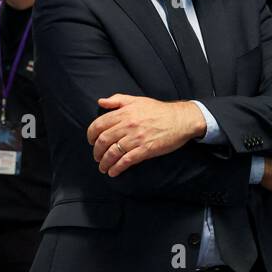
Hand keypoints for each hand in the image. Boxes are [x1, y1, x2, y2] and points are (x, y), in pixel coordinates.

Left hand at [88, 94, 206, 176]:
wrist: (181, 119)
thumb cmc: (159, 110)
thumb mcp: (137, 100)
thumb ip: (117, 100)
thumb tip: (101, 102)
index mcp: (124, 113)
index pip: (99, 125)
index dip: (91, 135)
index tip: (91, 141)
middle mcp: (128, 125)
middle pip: (103, 141)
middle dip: (96, 151)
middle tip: (96, 157)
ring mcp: (136, 138)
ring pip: (113, 153)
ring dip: (104, 162)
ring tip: (103, 167)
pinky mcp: (145, 150)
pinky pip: (126, 161)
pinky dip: (117, 168)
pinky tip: (113, 172)